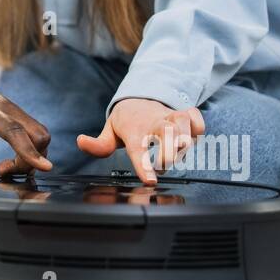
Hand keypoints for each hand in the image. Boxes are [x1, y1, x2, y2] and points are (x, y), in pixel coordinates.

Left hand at [0, 41, 52, 179]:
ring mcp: (13, 109)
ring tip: (4, 166)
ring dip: (30, 157)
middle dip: (30, 161)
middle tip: (3, 170)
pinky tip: (10, 157)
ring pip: (40, 135)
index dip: (29, 151)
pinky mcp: (15, 114)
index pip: (13, 130)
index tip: (44, 167)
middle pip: (38, 135)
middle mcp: (5, 107)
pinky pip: (34, 133)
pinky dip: (29, 150)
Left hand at [76, 97, 205, 184]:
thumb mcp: (109, 132)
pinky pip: (196, 118)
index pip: (138, 149)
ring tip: (178, 153)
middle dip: (169, 151)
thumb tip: (80, 142)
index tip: (150, 181)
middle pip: (167, 132)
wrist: (139, 99)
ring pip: (184, 123)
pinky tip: (192, 137)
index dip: (144, 165)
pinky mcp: (184, 114)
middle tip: (163, 164)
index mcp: (134, 130)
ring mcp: (170, 117)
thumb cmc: (127, 122)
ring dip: (185, 140)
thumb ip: (98, 144)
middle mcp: (154, 122)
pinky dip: (198, 127)